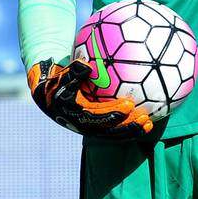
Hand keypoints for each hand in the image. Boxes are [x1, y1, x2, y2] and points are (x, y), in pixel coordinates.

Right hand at [28, 59, 152, 138]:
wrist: (48, 95)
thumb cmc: (57, 82)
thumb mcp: (61, 77)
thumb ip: (73, 72)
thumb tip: (86, 65)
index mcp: (75, 115)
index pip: (96, 117)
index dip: (113, 113)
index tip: (129, 104)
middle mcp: (83, 126)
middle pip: (108, 130)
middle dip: (127, 126)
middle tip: (144, 118)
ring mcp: (90, 128)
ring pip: (113, 133)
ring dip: (131, 130)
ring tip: (149, 123)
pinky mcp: (96, 127)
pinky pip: (114, 129)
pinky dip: (129, 126)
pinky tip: (146, 121)